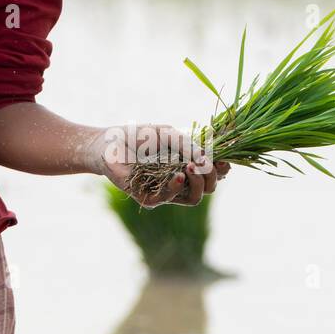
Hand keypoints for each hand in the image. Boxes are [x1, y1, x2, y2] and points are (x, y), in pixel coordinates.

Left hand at [86, 122, 230, 207]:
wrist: (109, 142)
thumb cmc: (139, 137)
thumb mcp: (169, 135)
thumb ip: (188, 145)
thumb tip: (207, 159)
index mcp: (187, 166)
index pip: (212, 174)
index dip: (223, 169)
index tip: (224, 160)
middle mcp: (180, 182)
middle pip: (209, 188)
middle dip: (213, 177)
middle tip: (205, 163)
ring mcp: (165, 192)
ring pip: (195, 198)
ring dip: (199, 183)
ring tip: (192, 167)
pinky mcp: (148, 198)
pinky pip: (169, 199)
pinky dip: (177, 187)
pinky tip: (179, 175)